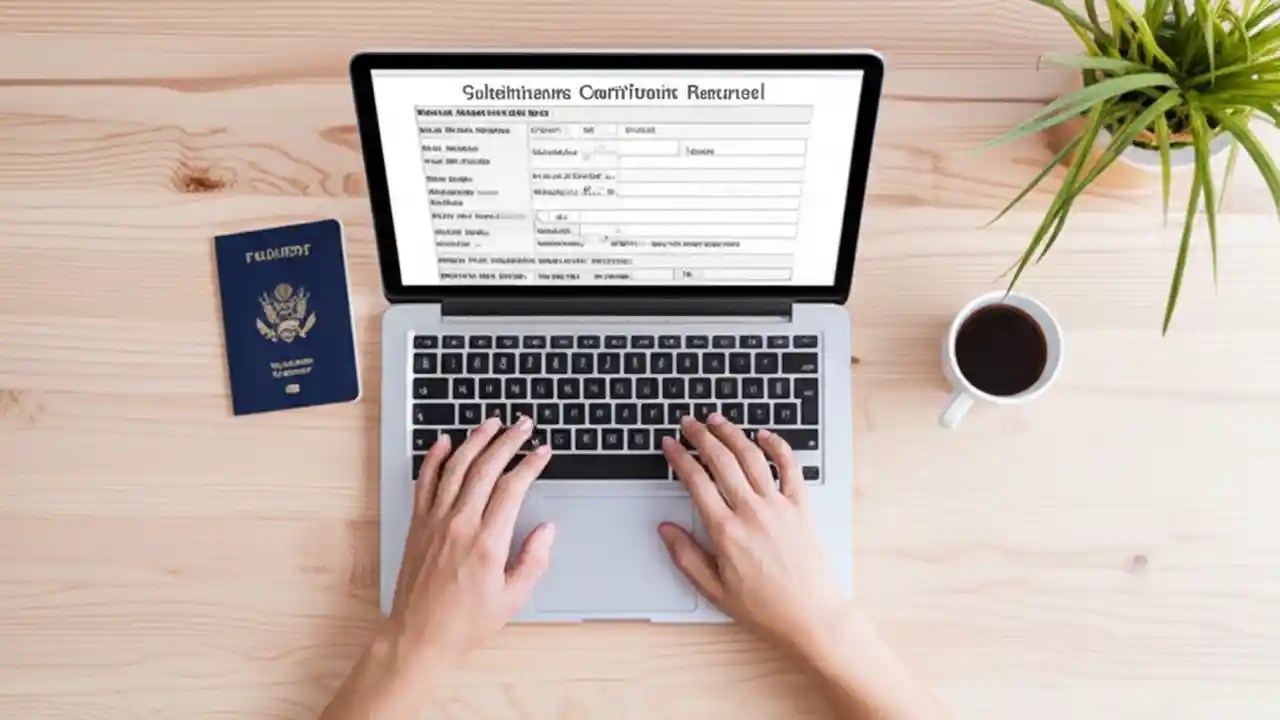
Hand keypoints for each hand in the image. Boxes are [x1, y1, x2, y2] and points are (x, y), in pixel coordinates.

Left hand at [390, 415, 553, 664]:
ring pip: (455, 468)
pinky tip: (443, 442)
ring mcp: (435, 522)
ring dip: (475, 441)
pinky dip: (433, 459)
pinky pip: (425, 483)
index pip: (513, 488)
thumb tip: (546, 530)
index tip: (542, 451)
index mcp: (487, 542)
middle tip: (522, 424)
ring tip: (490, 424)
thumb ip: (533, 561)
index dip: (530, 464)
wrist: (418, 637)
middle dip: (507, 441)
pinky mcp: (418, 525)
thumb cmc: (464, 623)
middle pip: (486, 468)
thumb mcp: (512, 599)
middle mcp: (459, 524)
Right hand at [660, 415, 949, 719]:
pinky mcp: (801, 506)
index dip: (679, 457)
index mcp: (726, 531)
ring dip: (731, 433)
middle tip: (688, 423)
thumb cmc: (766, 608)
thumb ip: (686, 556)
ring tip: (717, 420)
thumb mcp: (714, 589)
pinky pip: (789, 467)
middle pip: (720, 460)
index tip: (670, 445)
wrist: (811, 616)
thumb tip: (666, 529)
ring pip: (751, 457)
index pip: (696, 481)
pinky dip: (777, 446)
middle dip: (700, 436)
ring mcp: (778, 506)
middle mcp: (751, 512)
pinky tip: (764, 435)